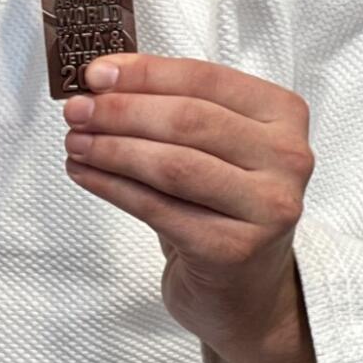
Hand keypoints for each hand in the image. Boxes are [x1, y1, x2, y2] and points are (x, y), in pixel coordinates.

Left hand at [62, 54, 314, 362]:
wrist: (246, 289)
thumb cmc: (219, 202)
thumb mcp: (209, 144)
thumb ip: (168, 105)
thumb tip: (100, 81)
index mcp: (283, 115)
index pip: (205, 79)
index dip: (144, 73)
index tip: (95, 73)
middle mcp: (287, 158)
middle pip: (188, 120)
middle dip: (120, 111)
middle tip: (76, 111)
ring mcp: (267, 207)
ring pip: (172, 164)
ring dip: (111, 149)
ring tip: (75, 143)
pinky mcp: (235, 249)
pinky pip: (157, 208)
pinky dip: (112, 187)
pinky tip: (84, 174)